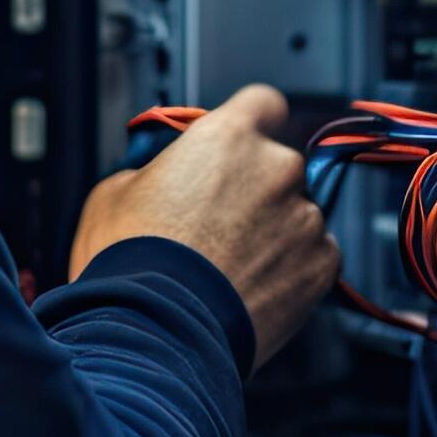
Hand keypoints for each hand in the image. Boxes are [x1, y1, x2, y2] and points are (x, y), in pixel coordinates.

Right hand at [70, 83, 339, 372]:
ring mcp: (305, 219)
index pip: (262, 102)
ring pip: (297, 213)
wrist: (155, 334)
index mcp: (229, 137)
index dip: (248, 123)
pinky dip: (292, 268)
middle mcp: (277, 169)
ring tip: (229, 265)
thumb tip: (162, 172)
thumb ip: (154, 167)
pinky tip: (253, 286)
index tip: (237, 144)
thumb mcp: (115, 191)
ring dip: (273, 230)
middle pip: (277, 163)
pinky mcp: (321, 267)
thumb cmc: (130, 263)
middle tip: (215, 221)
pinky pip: (315, 255)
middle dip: (254, 187)